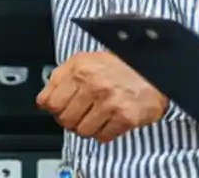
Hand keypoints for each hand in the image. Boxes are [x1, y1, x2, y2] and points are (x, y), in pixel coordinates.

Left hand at [36, 51, 167, 142]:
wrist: (154, 68)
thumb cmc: (120, 64)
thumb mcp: (86, 60)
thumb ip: (61, 77)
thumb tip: (43, 100)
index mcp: (79, 68)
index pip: (49, 102)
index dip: (55, 108)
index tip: (61, 107)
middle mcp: (93, 84)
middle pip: (64, 120)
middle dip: (72, 119)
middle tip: (83, 112)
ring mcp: (109, 102)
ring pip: (82, 131)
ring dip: (89, 127)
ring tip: (98, 116)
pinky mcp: (124, 117)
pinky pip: (102, 137)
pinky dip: (105, 133)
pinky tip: (110, 120)